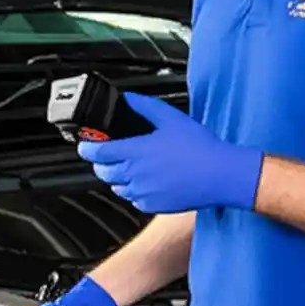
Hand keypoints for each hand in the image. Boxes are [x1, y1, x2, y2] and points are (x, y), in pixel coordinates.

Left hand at [78, 92, 263, 213]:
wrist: (219, 175)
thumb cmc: (199, 147)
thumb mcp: (171, 118)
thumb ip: (145, 107)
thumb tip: (128, 99)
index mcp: (136, 152)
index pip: (98, 153)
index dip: (87, 148)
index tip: (85, 145)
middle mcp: (135, 174)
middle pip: (103, 172)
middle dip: (100, 163)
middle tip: (107, 156)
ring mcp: (143, 193)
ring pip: (117, 188)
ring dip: (117, 177)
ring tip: (129, 168)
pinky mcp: (153, 206)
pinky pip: (134, 200)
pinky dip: (134, 192)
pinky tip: (147, 181)